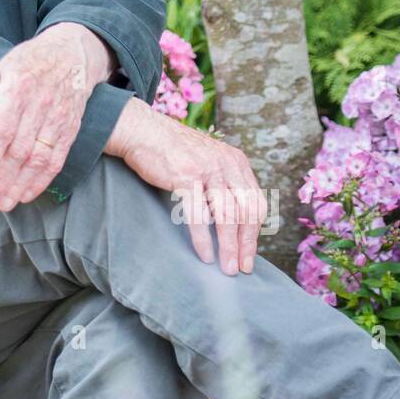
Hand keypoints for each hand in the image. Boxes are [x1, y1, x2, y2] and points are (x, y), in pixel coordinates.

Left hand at [0, 22, 115, 210]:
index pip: (3, 128)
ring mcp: (58, 118)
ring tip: (5, 203)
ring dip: (22, 184)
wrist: (72, 52)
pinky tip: (28, 194)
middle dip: (4, 178)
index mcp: (17, 88)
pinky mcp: (70, 128)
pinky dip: (43, 180)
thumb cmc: (27, 63)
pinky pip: (58, 158)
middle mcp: (40, 105)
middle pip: (21, 149)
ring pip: (39, 158)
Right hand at [104, 97, 266, 273]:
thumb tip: (232, 221)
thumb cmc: (173, 151)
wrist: (143, 131)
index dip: (256, 231)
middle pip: (247, 211)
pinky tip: (205, 255)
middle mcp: (227, 164)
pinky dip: (204, 239)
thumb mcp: (208, 160)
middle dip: (247, 244)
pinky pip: (199, 215)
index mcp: (236, 161)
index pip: (256, 202)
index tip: (250, 253)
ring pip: (227, 216)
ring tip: (227, 268)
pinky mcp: (186, 177)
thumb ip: (223, 183)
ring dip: (229, 247)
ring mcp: (207, 170)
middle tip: (243, 268)